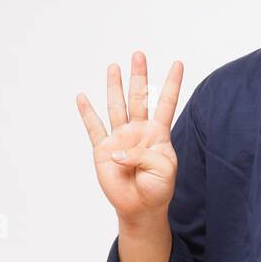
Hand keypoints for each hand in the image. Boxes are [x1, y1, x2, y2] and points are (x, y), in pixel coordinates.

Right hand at [76, 51, 183, 223]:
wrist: (140, 207)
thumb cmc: (157, 188)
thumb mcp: (163, 170)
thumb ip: (144, 155)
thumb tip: (117, 151)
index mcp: (158, 133)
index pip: (167, 103)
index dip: (172, 84)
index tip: (178, 63)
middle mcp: (138, 131)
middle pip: (139, 97)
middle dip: (139, 76)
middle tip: (139, 54)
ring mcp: (120, 138)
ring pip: (117, 106)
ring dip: (115, 86)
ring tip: (114, 66)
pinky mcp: (103, 150)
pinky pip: (94, 128)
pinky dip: (87, 113)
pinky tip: (82, 97)